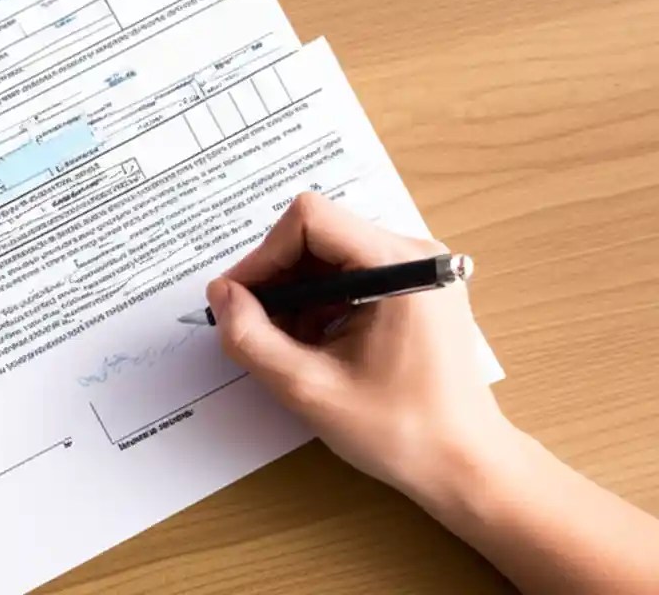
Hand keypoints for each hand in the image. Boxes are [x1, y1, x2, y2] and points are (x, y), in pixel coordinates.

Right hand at [206, 193, 512, 500]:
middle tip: (254, 327)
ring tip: (285, 344)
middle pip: (318, 234)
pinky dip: (319, 303)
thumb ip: (252, 337)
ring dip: (296, 294)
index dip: (264, 256)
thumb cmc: (401, 431)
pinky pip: (350, 273)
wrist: (464, 465)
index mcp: (400, 266)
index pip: (310, 219)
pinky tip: (312, 344)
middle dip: (277, 278)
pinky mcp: (415, 288)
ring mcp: (419, 269)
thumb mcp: (309, 388)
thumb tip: (220, 294)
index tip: (239, 301)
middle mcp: (415, 253)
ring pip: (330, 254)